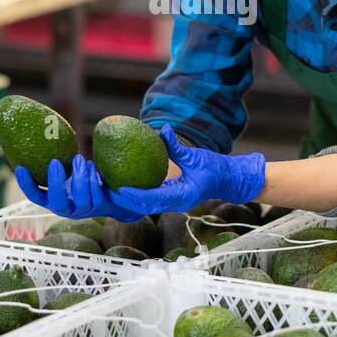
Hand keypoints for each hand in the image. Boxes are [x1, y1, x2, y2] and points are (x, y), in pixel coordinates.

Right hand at [16, 155, 142, 221]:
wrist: (106, 194)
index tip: (20, 167)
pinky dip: (92, 178)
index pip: (35, 196)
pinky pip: (96, 195)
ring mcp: (81, 210)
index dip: (26, 185)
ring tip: (78, 158)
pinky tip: (91, 165)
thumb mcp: (65, 170)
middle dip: (55, 182)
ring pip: (81, 199)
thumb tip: (41, 131)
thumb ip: (54, 161)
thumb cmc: (77, 177)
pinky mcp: (97, 207)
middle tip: (54, 161)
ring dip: (79, 178)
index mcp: (51, 200)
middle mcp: (64, 208)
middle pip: (57, 202)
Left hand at [110, 125, 265, 215]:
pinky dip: (139, 196)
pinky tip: (126, 186)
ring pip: (147, 206)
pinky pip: (152, 200)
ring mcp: (174, 203)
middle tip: (108, 190)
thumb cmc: (215, 168)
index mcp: (182, 196)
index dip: (136, 195)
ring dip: (130, 200)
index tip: (120, 188)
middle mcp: (176, 203)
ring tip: (111, 190)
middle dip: (126, 201)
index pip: (154, 198)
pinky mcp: (173, 199)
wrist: (228, 180)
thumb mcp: (195, 156)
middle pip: (145, 207)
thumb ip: (176, 146)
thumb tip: (163, 130)